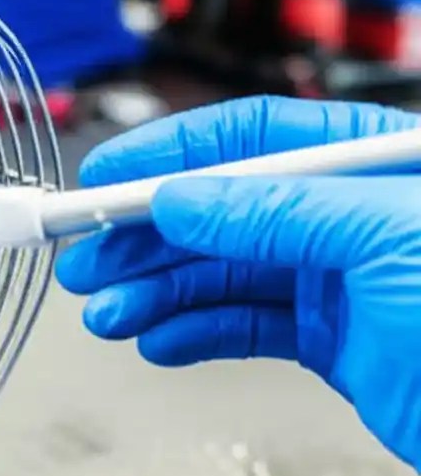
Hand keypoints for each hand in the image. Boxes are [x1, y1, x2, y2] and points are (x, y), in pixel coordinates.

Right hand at [55, 96, 420, 468]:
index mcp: (368, 162)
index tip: (108, 176)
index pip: (250, 137)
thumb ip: (274, 212)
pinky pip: (243, 325)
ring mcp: (339, 275)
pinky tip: (158, 338)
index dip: (170, 153)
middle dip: (146, 236)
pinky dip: (193, 333)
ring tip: (109, 312)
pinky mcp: (332, 337)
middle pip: (221, 208)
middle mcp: (346, 213)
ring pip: (222, 273)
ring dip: (156, 292)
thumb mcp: (385, 237)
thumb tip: (184, 197)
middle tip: (89, 258)